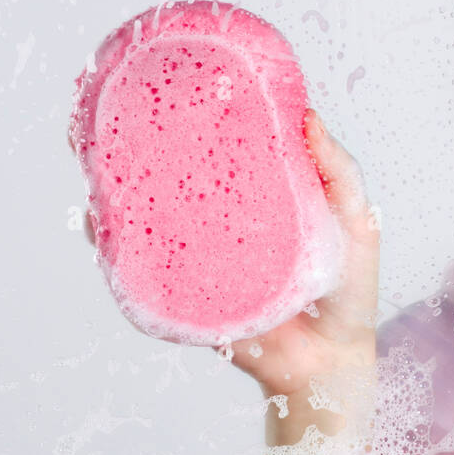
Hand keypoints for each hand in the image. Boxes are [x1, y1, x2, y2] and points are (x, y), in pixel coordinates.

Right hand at [77, 107, 380, 395]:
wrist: (333, 363)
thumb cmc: (350, 289)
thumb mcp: (356, 219)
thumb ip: (338, 172)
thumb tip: (308, 117)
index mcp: (259, 200)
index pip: (218, 157)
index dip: (194, 128)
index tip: (170, 91)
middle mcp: (223, 227)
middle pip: (171, 187)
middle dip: (137, 159)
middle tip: (113, 129)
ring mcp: (203, 262)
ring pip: (148, 227)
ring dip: (118, 201)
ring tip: (97, 175)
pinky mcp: (190, 301)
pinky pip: (146, 277)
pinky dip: (120, 255)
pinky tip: (103, 230)